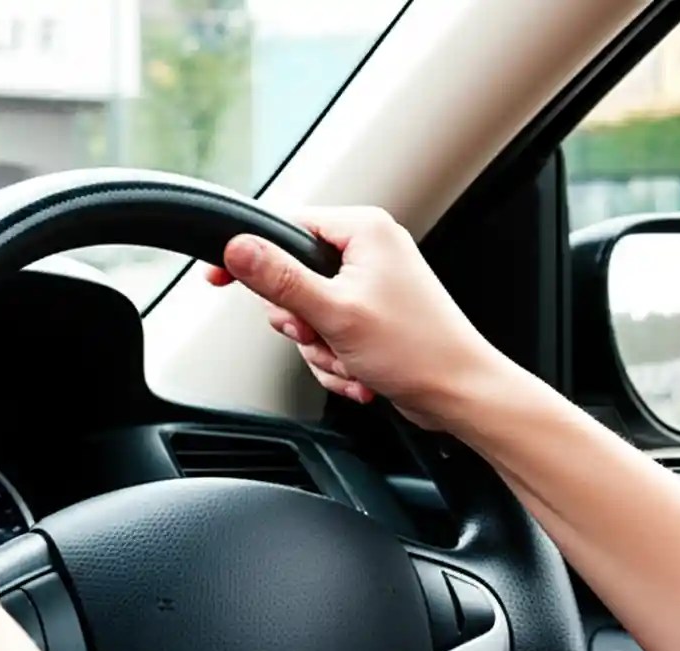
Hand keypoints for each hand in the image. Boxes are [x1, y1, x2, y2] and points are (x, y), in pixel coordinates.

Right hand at [207, 207, 508, 428]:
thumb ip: (280, 278)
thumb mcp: (334, 312)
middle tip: (318, 334)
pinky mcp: (371, 314)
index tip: (219, 278)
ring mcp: (370, 283)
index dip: (252, 256)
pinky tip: (358, 371)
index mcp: (364, 230)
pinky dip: (335, 359)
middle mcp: (368, 250)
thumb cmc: (418, 351)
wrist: (459, 394)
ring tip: (348, 358)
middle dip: (300, 320)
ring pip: (306, 312)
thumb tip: (237, 248)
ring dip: (319, 347)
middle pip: (291, 276)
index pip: (286, 227)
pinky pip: (327, 334)